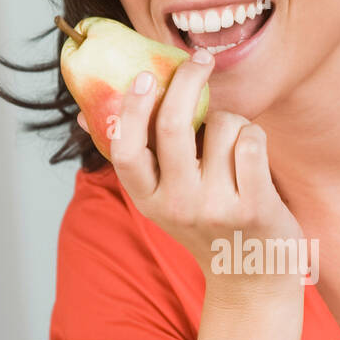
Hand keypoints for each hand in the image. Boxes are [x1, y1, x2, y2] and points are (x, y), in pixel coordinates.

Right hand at [78, 49, 308, 292]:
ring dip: (232, 121)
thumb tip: (84, 113)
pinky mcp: (254, 207)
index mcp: (149, 200)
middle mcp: (178, 206)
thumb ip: (137, 158)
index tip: (144, 76)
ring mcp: (216, 208)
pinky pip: (252, 140)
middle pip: (174, 126)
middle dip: (187, 81)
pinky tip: (253, 157)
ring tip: (233, 147)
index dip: (132, 109)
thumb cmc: (207, 224)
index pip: (126, 151)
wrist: (251, 278)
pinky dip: (255, 136)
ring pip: (223, 126)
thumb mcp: (163, 200)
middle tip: (200, 61)